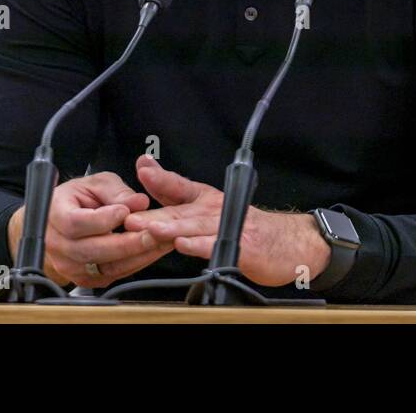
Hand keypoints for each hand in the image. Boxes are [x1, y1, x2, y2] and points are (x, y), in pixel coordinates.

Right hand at [7, 170, 173, 287]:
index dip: (101, 220)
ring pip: (104, 267)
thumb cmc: (78, 198)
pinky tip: (152, 251)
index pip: (75, 224)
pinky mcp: (84, 278)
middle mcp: (57, 245)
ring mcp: (69, 266)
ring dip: (136, 256)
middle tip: (154, 232)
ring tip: (160, 242)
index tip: (124, 212)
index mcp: (55, 214)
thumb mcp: (96, 183)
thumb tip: (139, 202)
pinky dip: (134, 264)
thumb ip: (117, 191)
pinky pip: (112, 275)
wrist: (61, 222)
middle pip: (92, 250)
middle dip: (127, 243)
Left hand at [124, 154, 330, 287]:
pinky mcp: (242, 248)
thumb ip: (177, 195)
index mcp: (206, 200)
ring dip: (172, 229)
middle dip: (153, 213)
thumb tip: (148, 174)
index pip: (180, 186)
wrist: (286, 243)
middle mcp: (216, 210)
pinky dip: (200, 245)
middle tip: (129, 215)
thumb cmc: (245, 226)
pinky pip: (218, 246)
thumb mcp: (209, 208)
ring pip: (196, 228)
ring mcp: (230, 228)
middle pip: (181, 212)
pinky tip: (185, 245)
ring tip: (150, 230)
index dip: (161, 178)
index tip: (143, 167)